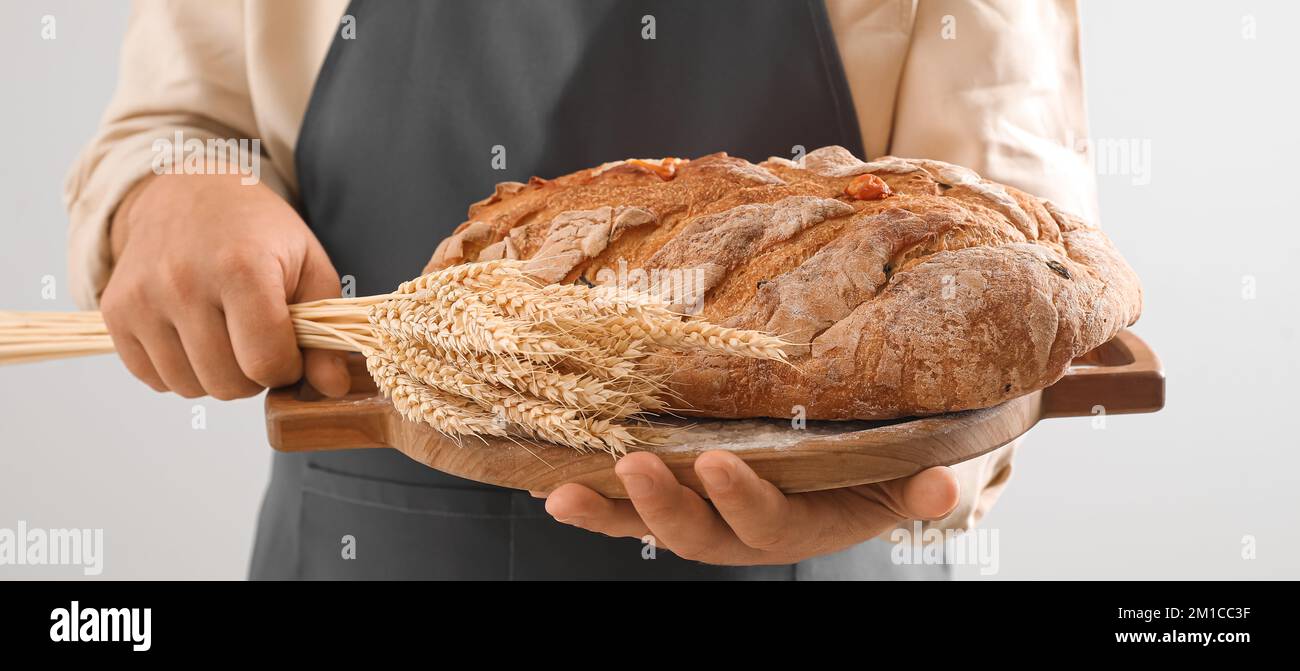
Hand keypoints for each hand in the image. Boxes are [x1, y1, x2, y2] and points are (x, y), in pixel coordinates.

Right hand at [100, 172, 349, 399]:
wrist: (189, 191)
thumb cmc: (259, 232)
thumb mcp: (309, 267)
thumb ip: (325, 333)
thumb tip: (332, 389)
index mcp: (240, 268)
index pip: (265, 362)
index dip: (287, 368)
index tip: (290, 349)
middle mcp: (183, 282)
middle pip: (228, 383)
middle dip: (253, 375)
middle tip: (258, 341)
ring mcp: (143, 298)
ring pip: (190, 388)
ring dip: (216, 376)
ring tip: (227, 336)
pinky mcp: (116, 313)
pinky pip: (154, 379)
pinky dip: (180, 371)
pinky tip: (195, 336)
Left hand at [543, 451, 959, 564]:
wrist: (868, 461)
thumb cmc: (894, 460)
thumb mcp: (917, 471)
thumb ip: (923, 486)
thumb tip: (945, 490)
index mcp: (806, 525)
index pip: (770, 523)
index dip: (744, 500)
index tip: (719, 463)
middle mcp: (750, 530)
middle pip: (700, 536)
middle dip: (663, 507)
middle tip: (632, 466)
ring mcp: (711, 516)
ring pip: (654, 528)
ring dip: (609, 513)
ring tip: (561, 495)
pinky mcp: (683, 496)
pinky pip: (633, 508)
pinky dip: (598, 502)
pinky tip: (554, 485)